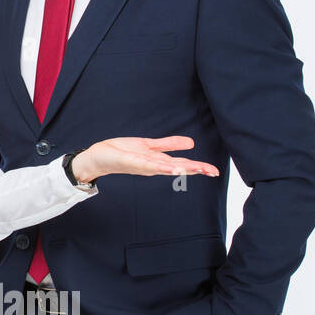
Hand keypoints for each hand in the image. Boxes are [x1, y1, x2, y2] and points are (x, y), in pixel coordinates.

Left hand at [70, 136, 219, 182]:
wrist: (99, 157)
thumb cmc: (123, 152)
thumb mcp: (150, 145)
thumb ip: (169, 144)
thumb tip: (191, 143)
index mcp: (158, 161)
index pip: (181, 164)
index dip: (198, 167)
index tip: (214, 170)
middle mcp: (152, 166)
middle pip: (176, 168)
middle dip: (194, 169)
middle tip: (212, 172)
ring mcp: (142, 165)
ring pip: (164, 167)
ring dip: (180, 169)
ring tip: (196, 169)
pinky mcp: (131, 162)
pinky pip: (147, 164)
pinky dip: (160, 167)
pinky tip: (171, 168)